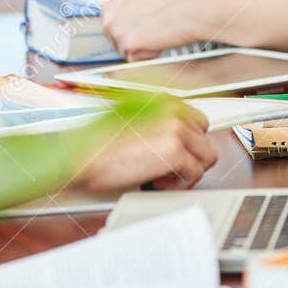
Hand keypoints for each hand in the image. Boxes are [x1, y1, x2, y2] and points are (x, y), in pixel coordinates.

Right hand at [70, 110, 219, 191]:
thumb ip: (161, 127)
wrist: (80, 156)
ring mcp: (176, 131)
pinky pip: (194, 174)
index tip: (180, 156)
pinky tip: (155, 182)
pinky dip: (177, 185)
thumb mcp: (136, 124)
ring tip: (162, 177)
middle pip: (205, 141)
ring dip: (187, 173)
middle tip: (169, 170)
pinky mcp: (174, 153)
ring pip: (206, 158)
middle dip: (191, 159)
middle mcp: (174, 112)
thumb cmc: (99, 145)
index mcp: (164, 102)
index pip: (199, 122)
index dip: (190, 144)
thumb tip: (181, 142)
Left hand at [91, 0, 217, 60]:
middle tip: (153, 27)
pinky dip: (148, 55)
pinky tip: (158, 42)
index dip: (129, 25)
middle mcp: (110, 17)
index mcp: (110, 3)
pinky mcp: (129, 45)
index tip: (143, 21)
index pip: (111, 24)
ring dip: (141, 47)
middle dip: (134, 37)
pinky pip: (134, 59)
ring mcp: (118, 31)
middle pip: (116, 39)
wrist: (189, 9)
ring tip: (157, 33)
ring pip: (125, 50)